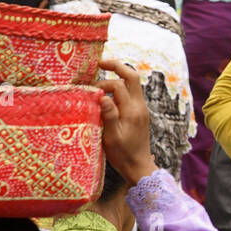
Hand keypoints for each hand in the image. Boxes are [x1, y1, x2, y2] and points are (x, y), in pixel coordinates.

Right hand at [94, 59, 158, 185]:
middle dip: (117, 66)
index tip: (90, 90)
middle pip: (132, 76)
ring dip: (118, 77)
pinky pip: (131, 94)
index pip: (119, 85)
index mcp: (133, 110)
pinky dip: (120, 88)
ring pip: (132, 84)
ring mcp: (141, 109)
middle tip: (99, 63)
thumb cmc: (123, 155)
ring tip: (101, 77)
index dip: (104, 83)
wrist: (139, 167)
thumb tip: (102, 96)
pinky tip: (108, 93)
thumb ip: (108, 115)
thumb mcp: (112, 137)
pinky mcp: (139, 113)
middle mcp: (139, 106)